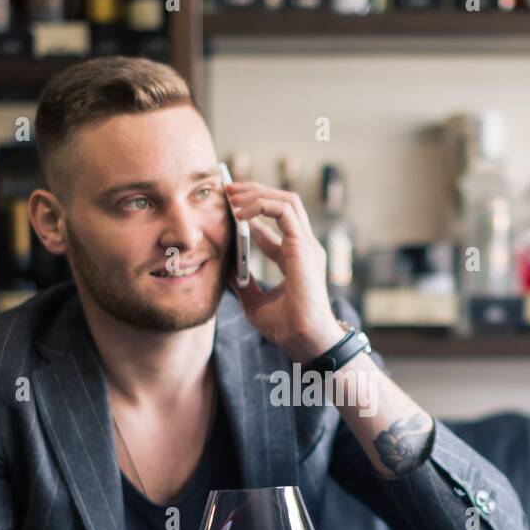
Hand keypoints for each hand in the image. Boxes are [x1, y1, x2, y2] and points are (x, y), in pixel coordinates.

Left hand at [224, 179, 346, 361]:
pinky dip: (260, 205)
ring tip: (231, 195)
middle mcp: (304, 247)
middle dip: (255, 192)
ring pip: (286, 200)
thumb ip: (242, 282)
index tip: (229, 207)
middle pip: (283, 204)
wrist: (303, 340)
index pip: (276, 224)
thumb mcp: (253, 301)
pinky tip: (240, 214)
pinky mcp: (303, 246)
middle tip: (228, 190)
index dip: (252, 212)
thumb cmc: (285, 327)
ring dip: (256, 193)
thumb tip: (223, 268)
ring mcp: (306, 245)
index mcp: (296, 258)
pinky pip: (283, 211)